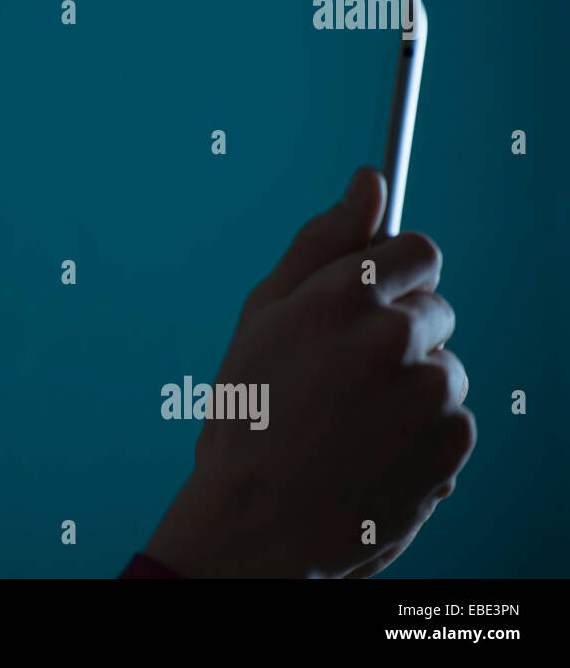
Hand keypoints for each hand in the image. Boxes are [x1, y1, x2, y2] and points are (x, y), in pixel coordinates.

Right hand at [144, 166, 475, 576]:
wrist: (257, 524)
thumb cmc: (249, 414)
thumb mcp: (264, 315)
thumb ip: (323, 240)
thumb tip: (370, 179)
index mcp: (342, 294)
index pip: (416, 251)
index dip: (390, 278)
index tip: (364, 310)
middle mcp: (394, 333)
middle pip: (434, 308)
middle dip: (399, 332)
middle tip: (341, 378)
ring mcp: (431, 389)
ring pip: (445, 364)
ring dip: (411, 384)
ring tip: (352, 423)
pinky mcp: (454, 439)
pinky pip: (454, 416)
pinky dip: (424, 431)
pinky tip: (374, 451)